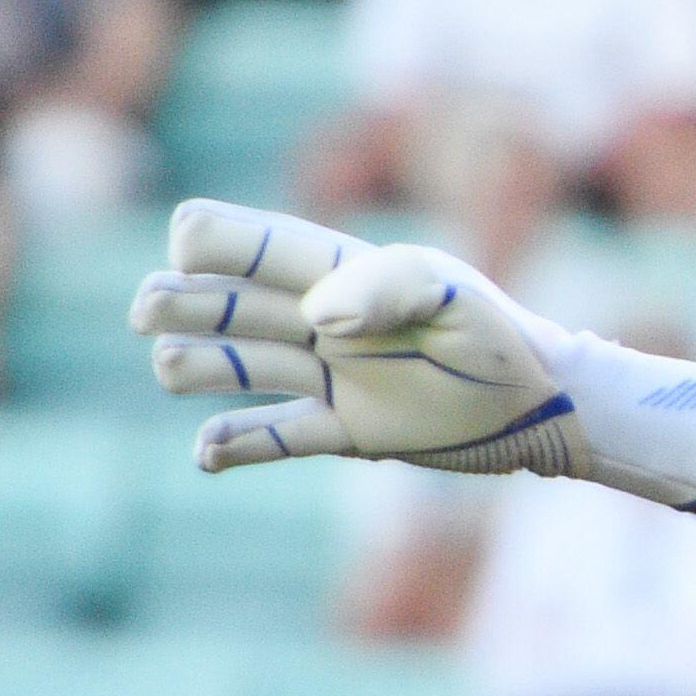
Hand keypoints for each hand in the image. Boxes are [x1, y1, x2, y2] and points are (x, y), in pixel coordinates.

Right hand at [128, 198, 695, 507]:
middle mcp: (320, 320)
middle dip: (176, 302)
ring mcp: (329, 376)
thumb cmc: (500, 337)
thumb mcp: (451, 298)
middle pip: (220, 302)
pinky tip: (205, 456)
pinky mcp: (347, 430)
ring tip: (173, 371)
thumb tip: (316, 314)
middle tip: (149, 314)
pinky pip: (273, 437)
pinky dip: (234, 447)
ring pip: (234, 367)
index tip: (191, 255)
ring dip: (192, 367)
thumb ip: (385, 289)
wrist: (545, 405)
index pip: (243, 240)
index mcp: (335, 270)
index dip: (205, 241)